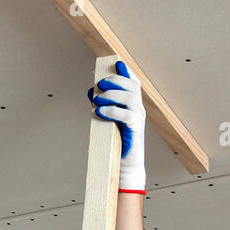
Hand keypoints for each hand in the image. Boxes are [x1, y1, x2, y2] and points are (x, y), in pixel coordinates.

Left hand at [87, 60, 146, 192]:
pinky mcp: (135, 131)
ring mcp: (138, 120)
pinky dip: (112, 111)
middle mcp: (138, 110)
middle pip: (133, 86)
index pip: (134, 83)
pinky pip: (126, 115)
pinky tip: (99, 112)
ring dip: (112, 95)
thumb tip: (91, 91)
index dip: (126, 72)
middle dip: (116, 80)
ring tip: (96, 99)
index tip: (117, 63)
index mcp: (133, 105)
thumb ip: (102, 105)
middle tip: (99, 83)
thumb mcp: (107, 120)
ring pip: (130, 98)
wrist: (124, 166)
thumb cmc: (115, 142)